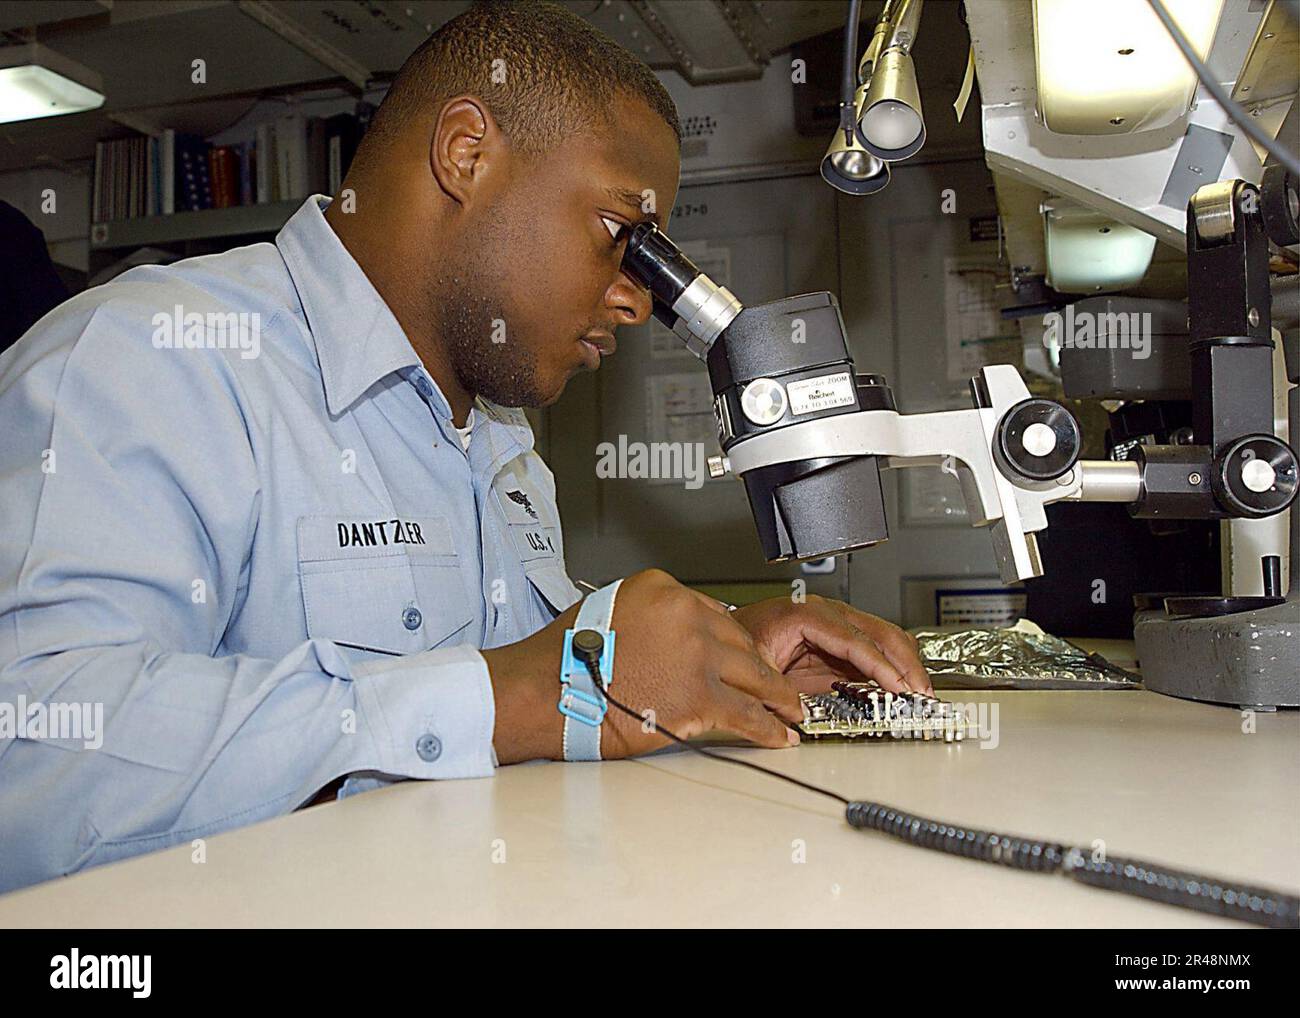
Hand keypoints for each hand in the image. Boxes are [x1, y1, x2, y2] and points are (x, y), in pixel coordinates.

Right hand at [482, 569, 803, 763]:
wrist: (546, 691)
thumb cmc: (563, 658)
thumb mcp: (606, 608)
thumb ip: (647, 616)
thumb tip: (668, 637)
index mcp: (662, 589)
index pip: (714, 612)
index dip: (730, 641)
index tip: (740, 657)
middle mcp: (685, 614)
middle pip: (740, 641)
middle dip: (759, 667)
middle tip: (774, 685)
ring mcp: (698, 654)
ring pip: (755, 675)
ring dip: (778, 696)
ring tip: (790, 709)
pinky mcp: (700, 696)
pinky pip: (749, 713)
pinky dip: (769, 727)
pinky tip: (779, 734)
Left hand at [729, 594, 930, 696]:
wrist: (729, 634)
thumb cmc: (738, 641)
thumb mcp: (754, 668)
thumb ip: (777, 692)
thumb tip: (801, 715)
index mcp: (804, 615)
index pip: (854, 639)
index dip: (881, 665)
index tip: (900, 686)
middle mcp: (825, 614)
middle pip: (880, 632)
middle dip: (905, 663)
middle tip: (921, 693)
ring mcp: (836, 625)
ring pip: (884, 638)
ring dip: (904, 665)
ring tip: (917, 693)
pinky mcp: (840, 642)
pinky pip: (875, 651)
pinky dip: (892, 668)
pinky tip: (900, 687)